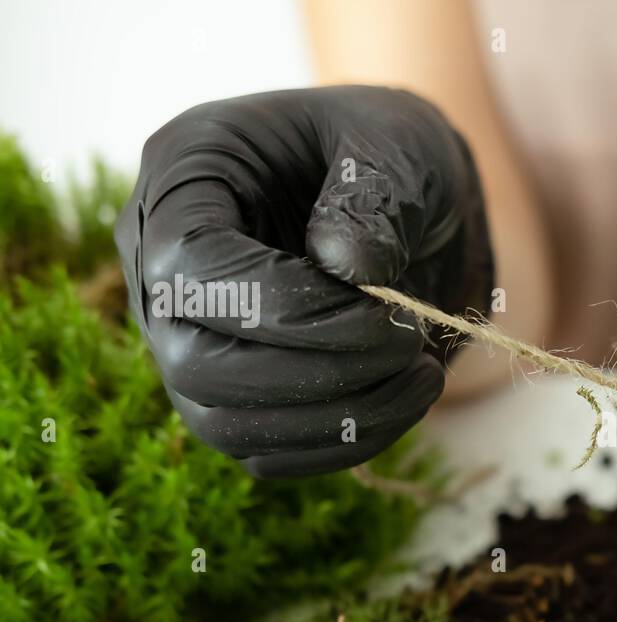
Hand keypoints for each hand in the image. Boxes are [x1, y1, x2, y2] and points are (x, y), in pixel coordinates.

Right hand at [115, 85, 492, 476]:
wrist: (409, 199)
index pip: (187, 267)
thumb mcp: (396, 142)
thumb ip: (373, 195)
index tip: (379, 305)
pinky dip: (343, 443)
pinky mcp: (235, 397)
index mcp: (185, 178)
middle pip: (193, 362)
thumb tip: (347, 269)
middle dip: (316, 371)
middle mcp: (164, 267)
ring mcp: (190, 340)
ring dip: (338, 419)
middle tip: (409, 344)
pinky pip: (267, 454)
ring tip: (423, 373)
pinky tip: (408, 401)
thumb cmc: (391, 153)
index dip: (283, 305)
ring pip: (225, 424)